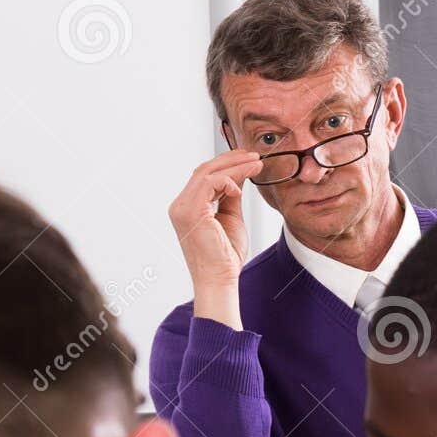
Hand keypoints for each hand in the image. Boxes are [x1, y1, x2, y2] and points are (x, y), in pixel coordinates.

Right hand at [167, 150, 262, 329]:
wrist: (219, 280)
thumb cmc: (225, 256)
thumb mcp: (231, 217)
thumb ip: (231, 196)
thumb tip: (238, 176)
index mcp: (188, 207)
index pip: (204, 176)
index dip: (226, 164)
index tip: (248, 160)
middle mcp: (180, 205)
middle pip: (204, 170)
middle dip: (231, 159)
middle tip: (253, 156)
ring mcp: (182, 208)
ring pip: (207, 173)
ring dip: (234, 166)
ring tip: (255, 164)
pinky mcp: (191, 211)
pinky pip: (209, 183)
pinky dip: (228, 181)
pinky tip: (240, 188)